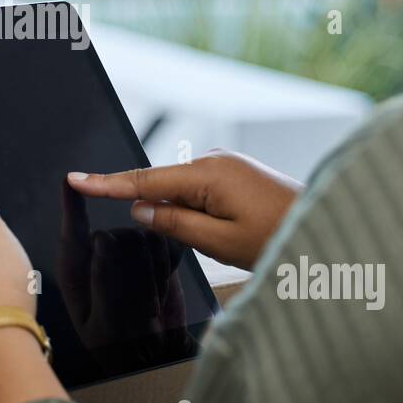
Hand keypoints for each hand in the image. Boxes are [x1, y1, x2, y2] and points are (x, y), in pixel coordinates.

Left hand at [56, 182, 188, 366]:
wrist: (153, 355)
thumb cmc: (119, 347)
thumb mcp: (105, 324)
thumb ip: (103, 281)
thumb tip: (102, 237)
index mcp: (76, 269)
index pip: (72, 232)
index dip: (72, 205)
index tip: (70, 180)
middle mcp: (99, 254)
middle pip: (120, 235)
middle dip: (135, 267)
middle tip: (138, 301)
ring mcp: (127, 251)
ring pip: (146, 238)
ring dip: (153, 271)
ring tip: (147, 301)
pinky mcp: (154, 253)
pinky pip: (167, 243)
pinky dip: (169, 264)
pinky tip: (160, 288)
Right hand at [67, 149, 300, 269]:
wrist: (328, 229)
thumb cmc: (280, 237)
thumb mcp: (220, 242)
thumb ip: (173, 224)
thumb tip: (140, 209)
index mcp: (208, 173)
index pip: (143, 180)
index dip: (105, 183)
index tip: (74, 178)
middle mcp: (214, 160)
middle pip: (164, 188)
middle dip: (168, 216)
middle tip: (216, 240)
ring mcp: (226, 164)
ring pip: (184, 194)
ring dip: (193, 220)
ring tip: (238, 238)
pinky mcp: (235, 173)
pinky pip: (201, 192)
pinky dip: (203, 213)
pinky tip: (234, 230)